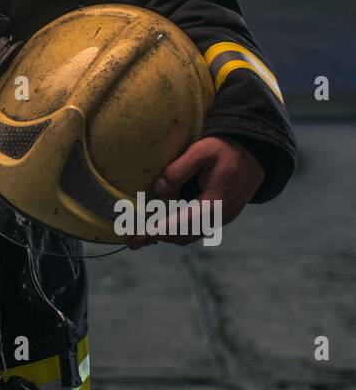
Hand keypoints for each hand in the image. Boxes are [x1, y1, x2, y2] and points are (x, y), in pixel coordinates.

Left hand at [126, 137, 264, 248]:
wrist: (254, 154)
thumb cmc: (226, 150)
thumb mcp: (201, 151)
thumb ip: (178, 170)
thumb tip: (157, 190)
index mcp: (214, 201)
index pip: (179, 223)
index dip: (155, 232)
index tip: (135, 239)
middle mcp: (219, 215)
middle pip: (183, 235)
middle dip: (158, 237)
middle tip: (134, 237)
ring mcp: (222, 218)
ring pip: (191, 235)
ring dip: (168, 235)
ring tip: (146, 232)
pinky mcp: (222, 216)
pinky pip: (198, 229)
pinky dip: (179, 230)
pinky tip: (165, 223)